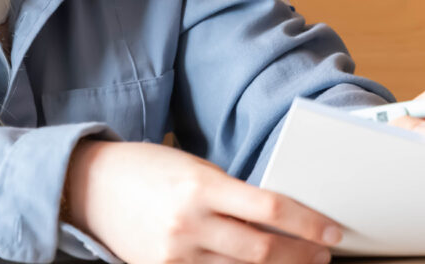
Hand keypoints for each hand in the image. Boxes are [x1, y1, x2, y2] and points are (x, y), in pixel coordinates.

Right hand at [65, 140, 342, 263]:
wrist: (91, 186)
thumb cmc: (149, 169)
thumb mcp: (195, 168)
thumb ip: (233, 193)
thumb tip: (282, 217)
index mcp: (200, 187)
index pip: (269, 209)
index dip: (308, 223)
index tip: (333, 231)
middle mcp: (188, 223)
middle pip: (262, 250)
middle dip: (301, 255)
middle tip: (324, 254)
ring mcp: (173, 255)